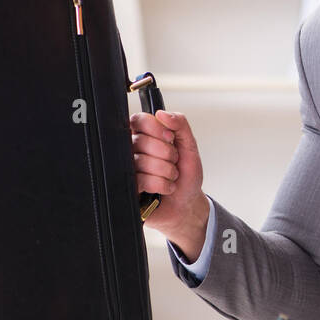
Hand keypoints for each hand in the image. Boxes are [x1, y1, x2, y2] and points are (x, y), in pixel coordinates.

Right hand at [129, 109, 207, 255]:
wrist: (187, 205)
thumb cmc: (186, 175)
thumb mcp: (189, 146)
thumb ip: (180, 125)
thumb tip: (162, 114)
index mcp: (146, 136)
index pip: (138, 120)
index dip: (155, 128)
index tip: (170, 138)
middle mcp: (134, 151)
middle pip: (140, 141)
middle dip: (166, 153)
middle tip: (174, 162)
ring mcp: (129, 169)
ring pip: (141, 161)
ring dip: (166, 171)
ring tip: (171, 176)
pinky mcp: (129, 187)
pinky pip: (140, 179)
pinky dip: (160, 183)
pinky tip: (165, 187)